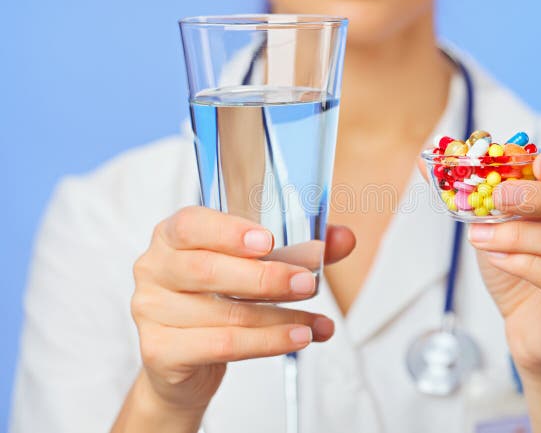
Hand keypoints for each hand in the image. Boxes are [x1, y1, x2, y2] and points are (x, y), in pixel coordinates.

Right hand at [130, 206, 354, 411]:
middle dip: (266, 278)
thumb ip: (299, 250)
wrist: (186, 362)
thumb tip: (343, 238)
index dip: (230, 231)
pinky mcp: (159, 351)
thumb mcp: (258, 268)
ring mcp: (151, 311)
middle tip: (306, 283)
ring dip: (279, 318)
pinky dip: (267, 343)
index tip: (268, 241)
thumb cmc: (220, 300)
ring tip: (314, 322)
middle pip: (207, 270)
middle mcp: (154, 268)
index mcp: (172, 235)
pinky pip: (221, 345)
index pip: (191, 224)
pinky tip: (297, 338)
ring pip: (223, 313)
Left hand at [468, 151, 540, 376]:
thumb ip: (473, 190)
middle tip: (498, 197)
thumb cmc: (519, 266)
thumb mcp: (496, 223)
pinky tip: (497, 259)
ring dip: (521, 235)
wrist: (527, 327)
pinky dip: (526, 265)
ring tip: (480, 235)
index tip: (537, 162)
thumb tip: (429, 160)